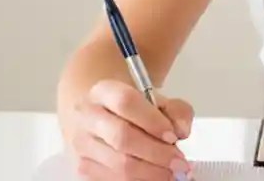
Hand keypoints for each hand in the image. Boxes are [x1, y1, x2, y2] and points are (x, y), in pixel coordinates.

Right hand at [69, 79, 194, 180]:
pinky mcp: (83, 168)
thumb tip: (181, 130)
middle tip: (179, 162)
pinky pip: (114, 180)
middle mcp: (87, 116)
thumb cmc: (133, 111)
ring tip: (171, 172)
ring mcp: (82, 144)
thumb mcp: (158, 101)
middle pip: (122, 137)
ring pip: (118, 164)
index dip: (152, 121)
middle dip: (156, 153)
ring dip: (151, 172)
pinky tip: (156, 177)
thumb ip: (176, 110)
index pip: (126, 102)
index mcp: (104, 91)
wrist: (102, 120)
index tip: (173, 136)